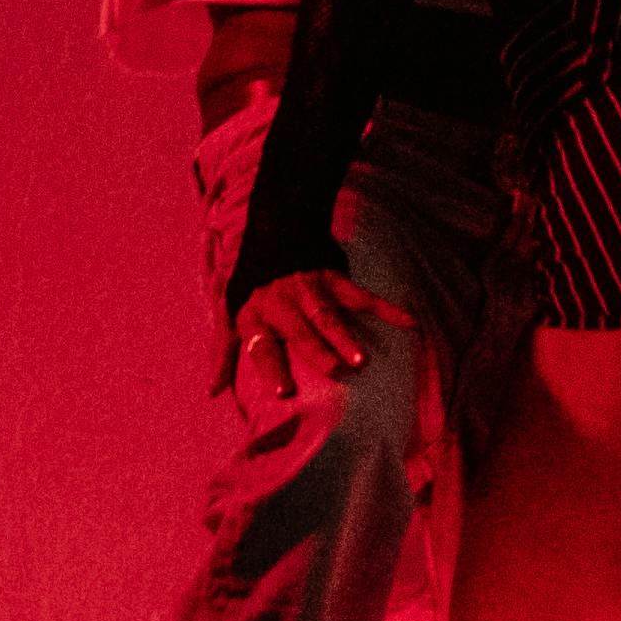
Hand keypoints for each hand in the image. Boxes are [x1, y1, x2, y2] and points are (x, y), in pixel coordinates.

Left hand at [224, 265, 406, 425]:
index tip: (284, 391)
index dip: (271, 365)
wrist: (274, 228)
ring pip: (327, 314)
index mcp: (254, 314)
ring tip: (361, 361)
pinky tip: (408, 322)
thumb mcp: (227, 312)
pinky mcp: (333, 278)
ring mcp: (308, 288)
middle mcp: (280, 302)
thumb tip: (212, 392)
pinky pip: (360, 296)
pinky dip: (385, 309)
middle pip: (300, 330)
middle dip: (317, 350)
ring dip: (344, 336)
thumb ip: (222, 353)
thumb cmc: (250, 281)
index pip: (261, 343)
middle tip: (336, 372)